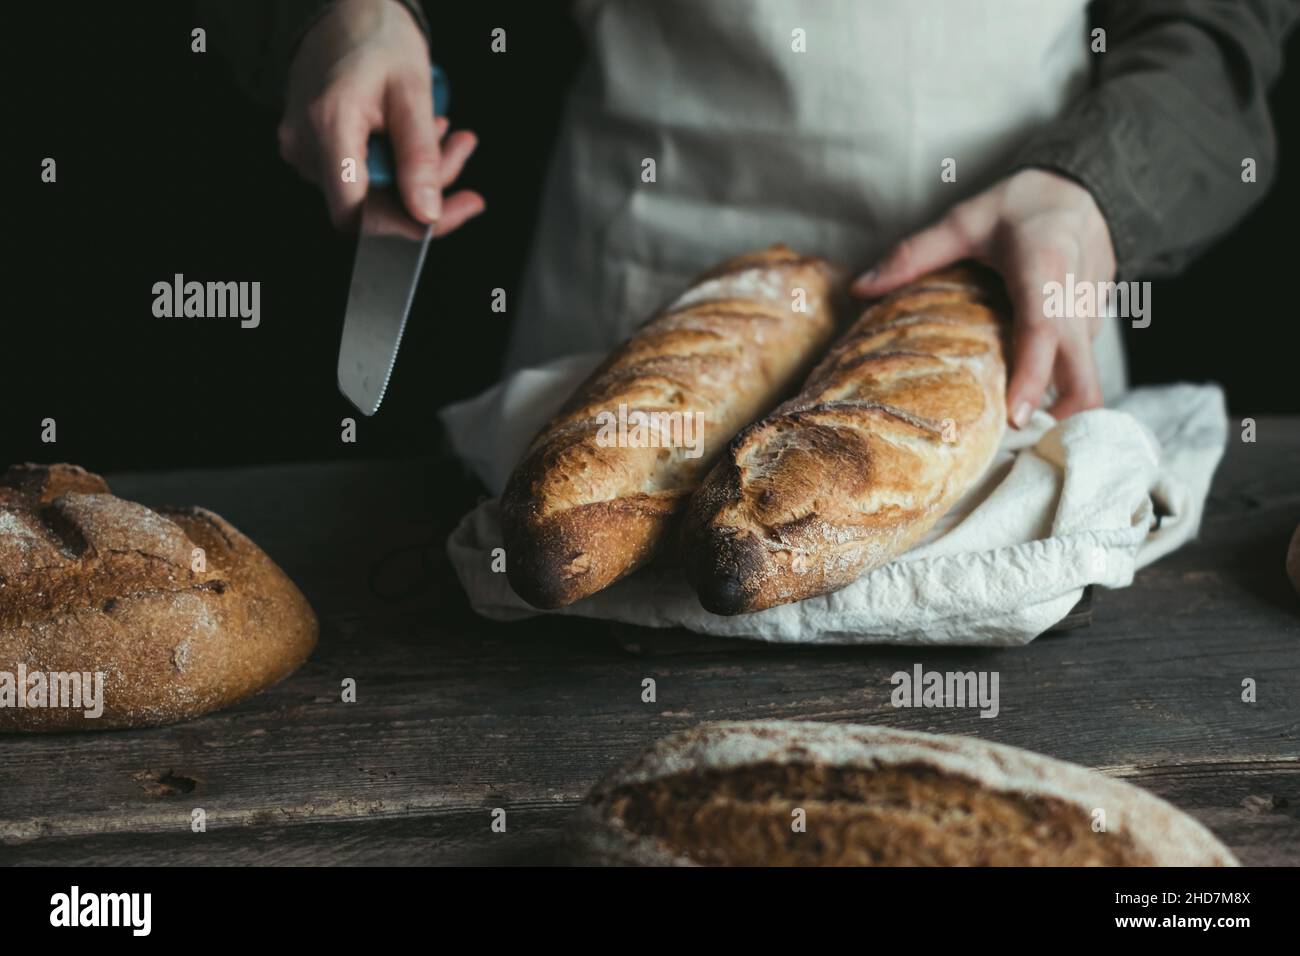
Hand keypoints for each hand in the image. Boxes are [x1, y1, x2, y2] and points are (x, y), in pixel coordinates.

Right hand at [279, 0, 484, 232]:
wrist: (342, 9)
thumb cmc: (375, 36)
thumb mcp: (412, 90)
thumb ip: (420, 156)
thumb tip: (427, 212)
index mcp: (329, 125)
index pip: (356, 212)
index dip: (401, 225)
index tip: (444, 215)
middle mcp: (306, 144)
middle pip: (371, 203)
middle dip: (425, 188)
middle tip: (459, 151)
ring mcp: (305, 148)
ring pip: (371, 191)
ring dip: (416, 173)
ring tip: (442, 131)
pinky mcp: (313, 148)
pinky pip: (362, 175)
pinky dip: (397, 163)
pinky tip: (414, 134)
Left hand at [851, 169, 1115, 426]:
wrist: (1081, 190)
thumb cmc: (1020, 205)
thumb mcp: (965, 219)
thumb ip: (915, 254)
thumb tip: (859, 289)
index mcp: (1043, 270)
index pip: (1043, 332)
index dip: (1033, 378)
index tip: (1015, 418)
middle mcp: (1075, 300)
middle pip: (1086, 374)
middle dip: (1063, 413)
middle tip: (1013, 439)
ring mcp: (1091, 316)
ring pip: (1080, 374)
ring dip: (1053, 399)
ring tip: (1008, 417)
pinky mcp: (1094, 326)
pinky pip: (1075, 363)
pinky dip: (1053, 379)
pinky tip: (1019, 382)